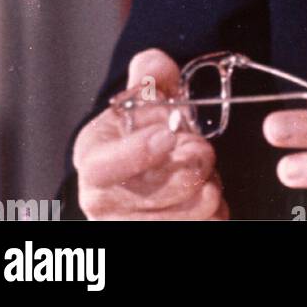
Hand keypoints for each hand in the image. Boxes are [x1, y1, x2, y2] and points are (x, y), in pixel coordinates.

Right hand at [74, 48, 227, 220]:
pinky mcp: (149, 240)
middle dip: (187, 171)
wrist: (154, 166)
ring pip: (174, 223)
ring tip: (207, 174)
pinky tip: (209, 194)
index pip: (101, 167)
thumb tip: (155, 66)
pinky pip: (196, 232)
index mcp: (93, 158)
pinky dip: (213, 215)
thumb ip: (152, 74)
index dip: (134, 153)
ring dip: (204, 194)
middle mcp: (100, 201)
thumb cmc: (149, 129)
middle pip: (147, 197)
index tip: (168, 136)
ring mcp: (124, 227)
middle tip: (204, 152)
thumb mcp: (150, 96)